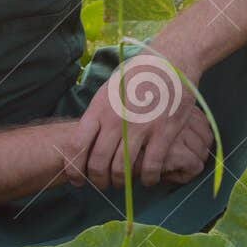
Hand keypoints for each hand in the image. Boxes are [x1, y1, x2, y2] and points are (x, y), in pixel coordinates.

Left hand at [72, 52, 212, 189]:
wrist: (171, 61)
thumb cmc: (138, 75)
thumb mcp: (110, 89)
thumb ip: (98, 114)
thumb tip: (87, 136)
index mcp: (99, 108)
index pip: (77, 146)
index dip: (74, 169)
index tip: (77, 179)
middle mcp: (116, 120)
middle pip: (98, 163)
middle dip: (98, 180)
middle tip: (103, 184)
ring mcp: (140, 127)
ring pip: (122, 169)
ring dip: (120, 182)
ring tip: (123, 183)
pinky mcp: (163, 132)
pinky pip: (151, 166)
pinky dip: (149, 179)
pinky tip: (149, 178)